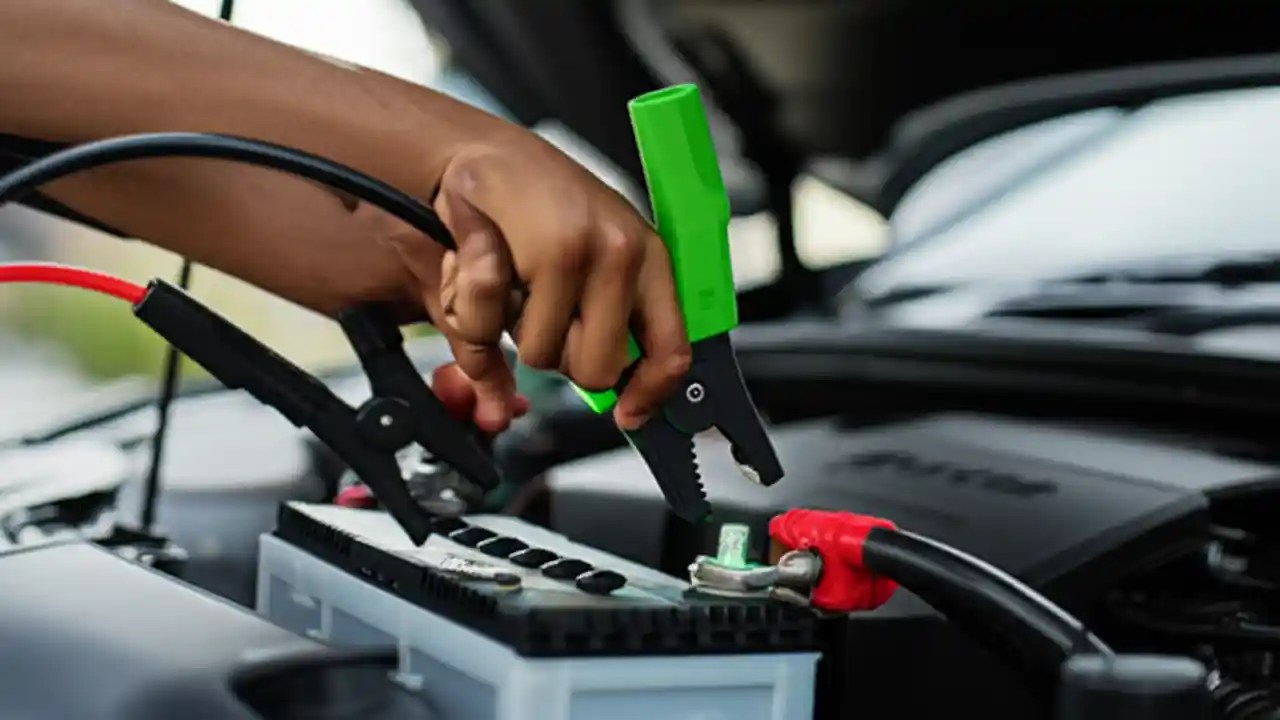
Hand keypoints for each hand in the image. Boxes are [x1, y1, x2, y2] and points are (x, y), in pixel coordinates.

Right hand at [373, 127, 691, 433]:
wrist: (485, 154)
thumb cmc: (543, 209)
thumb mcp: (594, 260)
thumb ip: (606, 327)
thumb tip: (622, 409)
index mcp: (649, 259)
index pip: (671, 348)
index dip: (649, 394)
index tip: (627, 415)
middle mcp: (620, 253)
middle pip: (595, 369)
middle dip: (559, 356)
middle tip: (539, 315)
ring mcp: (574, 248)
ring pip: (538, 353)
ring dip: (508, 328)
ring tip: (509, 280)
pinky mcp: (519, 246)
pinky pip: (489, 324)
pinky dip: (466, 309)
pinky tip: (475, 265)